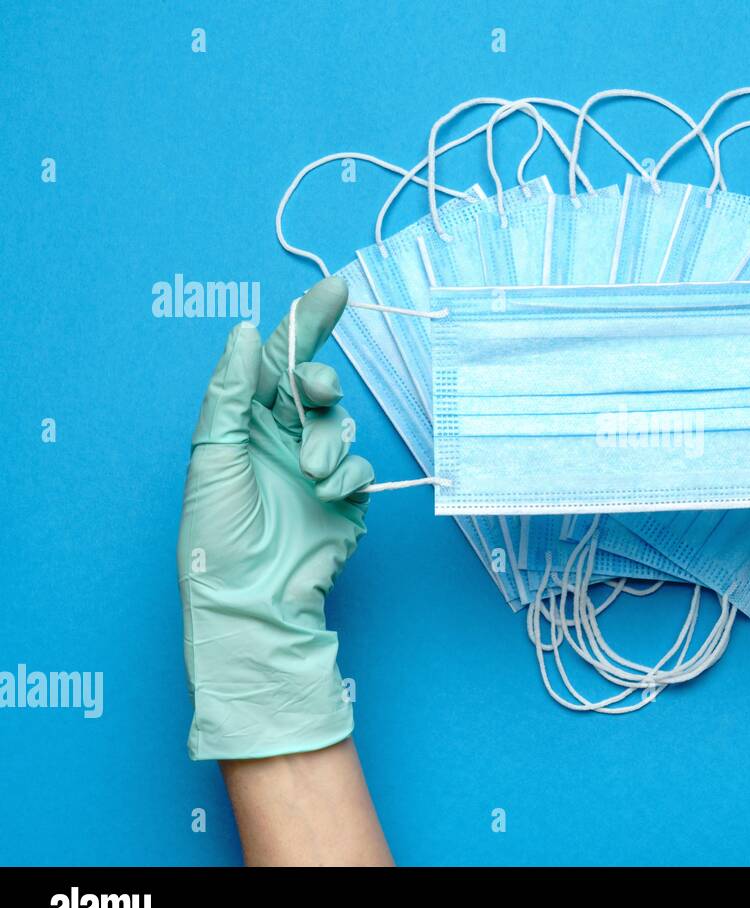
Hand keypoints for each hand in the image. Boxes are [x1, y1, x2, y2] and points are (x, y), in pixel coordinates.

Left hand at [178, 277, 373, 759]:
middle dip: (320, 384)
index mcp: (244, 423)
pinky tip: (330, 496)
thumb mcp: (212, 454)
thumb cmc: (218, 534)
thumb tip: (243, 331)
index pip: (275, 361)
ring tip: (312, 476)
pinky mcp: (347, 498)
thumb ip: (231, 391)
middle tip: (317, 394)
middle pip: (314, 387)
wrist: (254, 600)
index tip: (337, 289)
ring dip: (329, 444)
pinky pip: (361, 467)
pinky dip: (349, 476)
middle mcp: (281, 439)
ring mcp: (316, 468)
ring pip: (340, 427)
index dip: (306, 323)